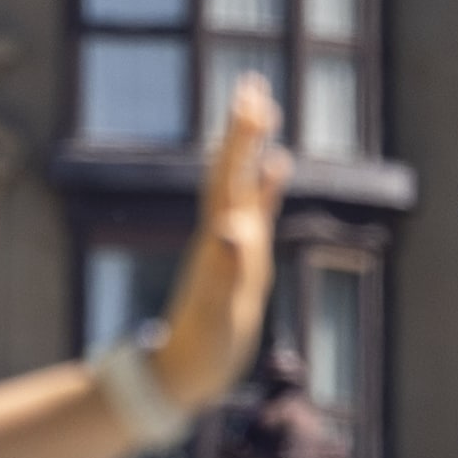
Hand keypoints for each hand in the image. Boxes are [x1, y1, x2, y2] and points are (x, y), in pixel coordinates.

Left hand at [147, 74, 291, 412]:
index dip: (240, 141)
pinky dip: (267, 185)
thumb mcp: (216, 314)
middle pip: (231, 170)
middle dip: (242, 128)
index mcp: (220, 242)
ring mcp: (231, 245)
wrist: (179, 374)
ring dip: (252, 147)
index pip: (230, 178)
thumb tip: (232, 229)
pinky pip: (257, 211)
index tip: (250, 99)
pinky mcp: (241, 260)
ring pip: (243, 184)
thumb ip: (224, 272)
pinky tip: (278, 164)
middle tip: (252, 83)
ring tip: (266, 108)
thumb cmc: (199, 351)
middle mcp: (223, 235)